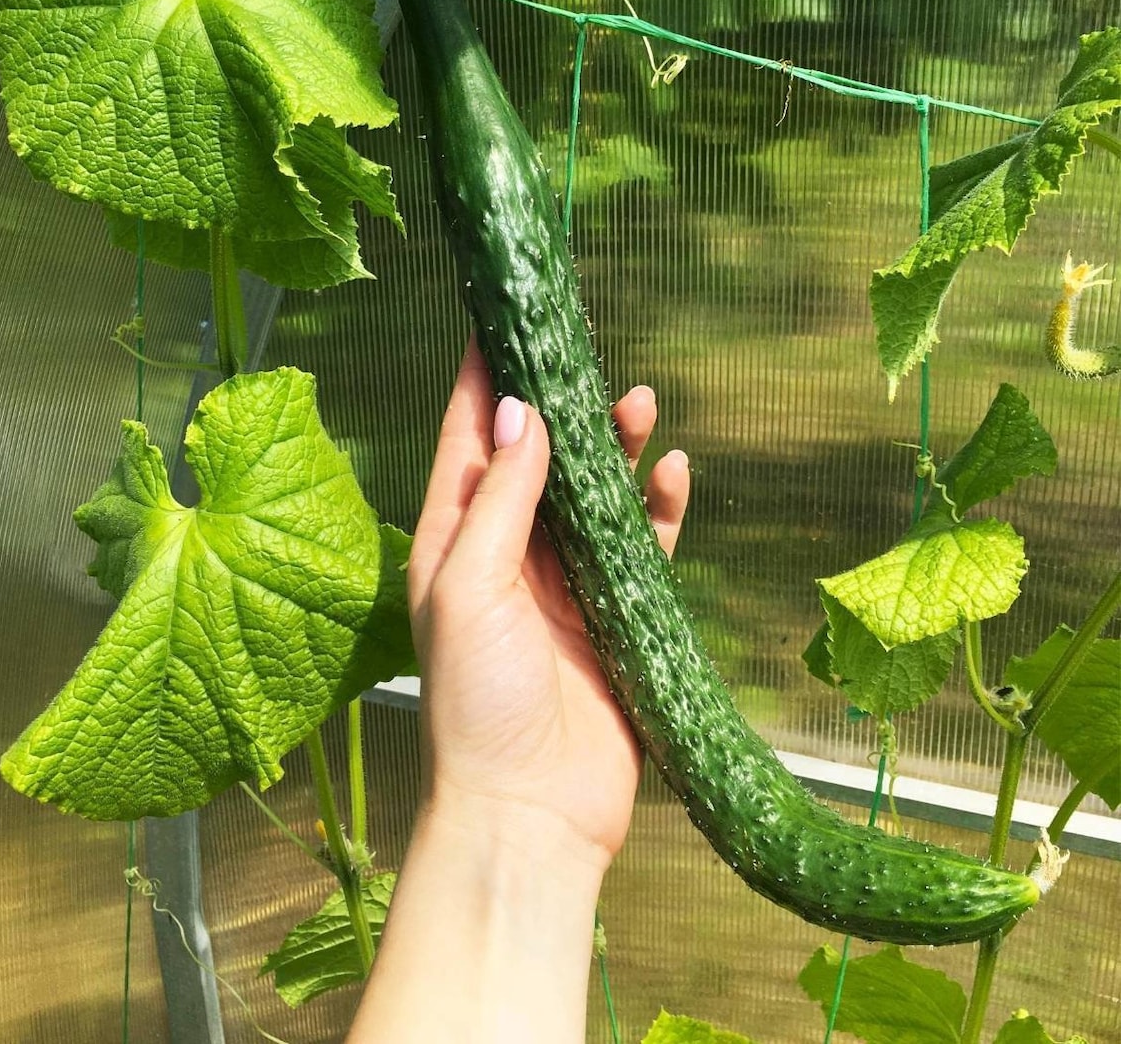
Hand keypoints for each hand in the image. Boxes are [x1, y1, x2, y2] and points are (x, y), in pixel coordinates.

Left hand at [408, 339, 689, 870]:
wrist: (530, 810)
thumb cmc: (475, 700)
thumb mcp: (467, 585)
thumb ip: (499, 498)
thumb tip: (519, 411)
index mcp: (455, 543)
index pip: (468, 441)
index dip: (482, 380)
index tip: (500, 317)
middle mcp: (507, 556)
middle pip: (540, 459)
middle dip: (564, 406)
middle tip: (590, 358)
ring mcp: (565, 586)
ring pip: (596, 496)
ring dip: (617, 451)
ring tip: (642, 403)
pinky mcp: (617, 616)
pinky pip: (645, 548)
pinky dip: (660, 511)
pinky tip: (673, 476)